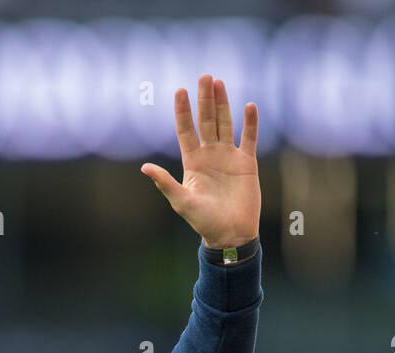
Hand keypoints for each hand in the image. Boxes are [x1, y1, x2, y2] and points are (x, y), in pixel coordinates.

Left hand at [142, 75, 259, 249]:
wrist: (230, 234)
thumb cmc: (203, 221)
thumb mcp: (181, 201)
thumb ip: (165, 182)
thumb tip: (144, 167)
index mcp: (192, 162)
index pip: (185, 130)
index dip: (182, 111)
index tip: (179, 91)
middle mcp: (210, 155)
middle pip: (206, 121)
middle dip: (204, 99)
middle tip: (204, 76)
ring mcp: (229, 157)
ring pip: (225, 123)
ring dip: (223, 104)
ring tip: (219, 83)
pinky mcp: (247, 163)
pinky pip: (249, 138)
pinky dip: (250, 123)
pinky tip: (249, 106)